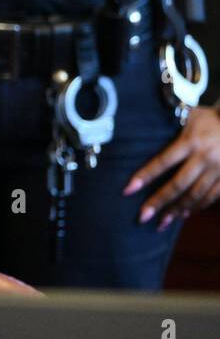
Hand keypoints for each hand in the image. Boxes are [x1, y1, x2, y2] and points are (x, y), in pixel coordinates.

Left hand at [124, 107, 219, 230]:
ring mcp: (219, 169)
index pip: (162, 162)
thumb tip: (145, 133)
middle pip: (178, 184)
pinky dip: (197, 207)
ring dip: (177, 209)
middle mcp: (204, 157)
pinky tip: (185, 214)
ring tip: (162, 222)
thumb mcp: (191, 116)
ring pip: (195, 194)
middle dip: (159, 202)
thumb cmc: (211, 118)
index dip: (144, 177)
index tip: (127, 190)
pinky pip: (212, 196)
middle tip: (142, 216)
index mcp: (191, 141)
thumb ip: (172, 126)